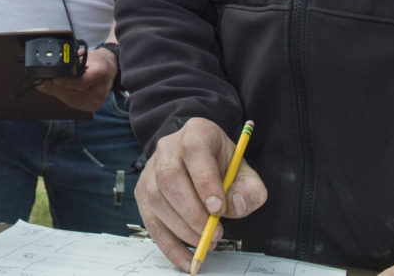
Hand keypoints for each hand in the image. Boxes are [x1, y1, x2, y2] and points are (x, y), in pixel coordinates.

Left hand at [35, 45, 117, 111]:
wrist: (109, 69)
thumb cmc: (96, 60)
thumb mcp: (84, 55)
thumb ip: (71, 63)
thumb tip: (52, 71)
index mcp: (100, 74)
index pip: (79, 83)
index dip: (64, 82)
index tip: (52, 79)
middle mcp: (100, 90)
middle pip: (72, 93)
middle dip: (55, 88)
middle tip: (41, 82)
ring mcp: (97, 101)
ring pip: (70, 100)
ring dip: (57, 93)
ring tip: (46, 86)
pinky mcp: (93, 107)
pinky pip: (73, 103)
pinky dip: (63, 97)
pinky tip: (57, 91)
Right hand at [135, 118, 267, 271]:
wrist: (200, 159)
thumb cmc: (222, 166)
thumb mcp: (244, 171)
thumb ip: (250, 188)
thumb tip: (236, 204)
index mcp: (196, 133)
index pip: (194, 151)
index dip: (205, 181)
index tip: (218, 208)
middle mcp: (167, 147)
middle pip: (170, 178)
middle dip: (192, 212)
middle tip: (214, 233)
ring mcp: (150, 170)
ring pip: (157, 200)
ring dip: (182, 229)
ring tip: (206, 242)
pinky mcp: (143, 193)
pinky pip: (151, 222)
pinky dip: (169, 245)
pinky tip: (187, 259)